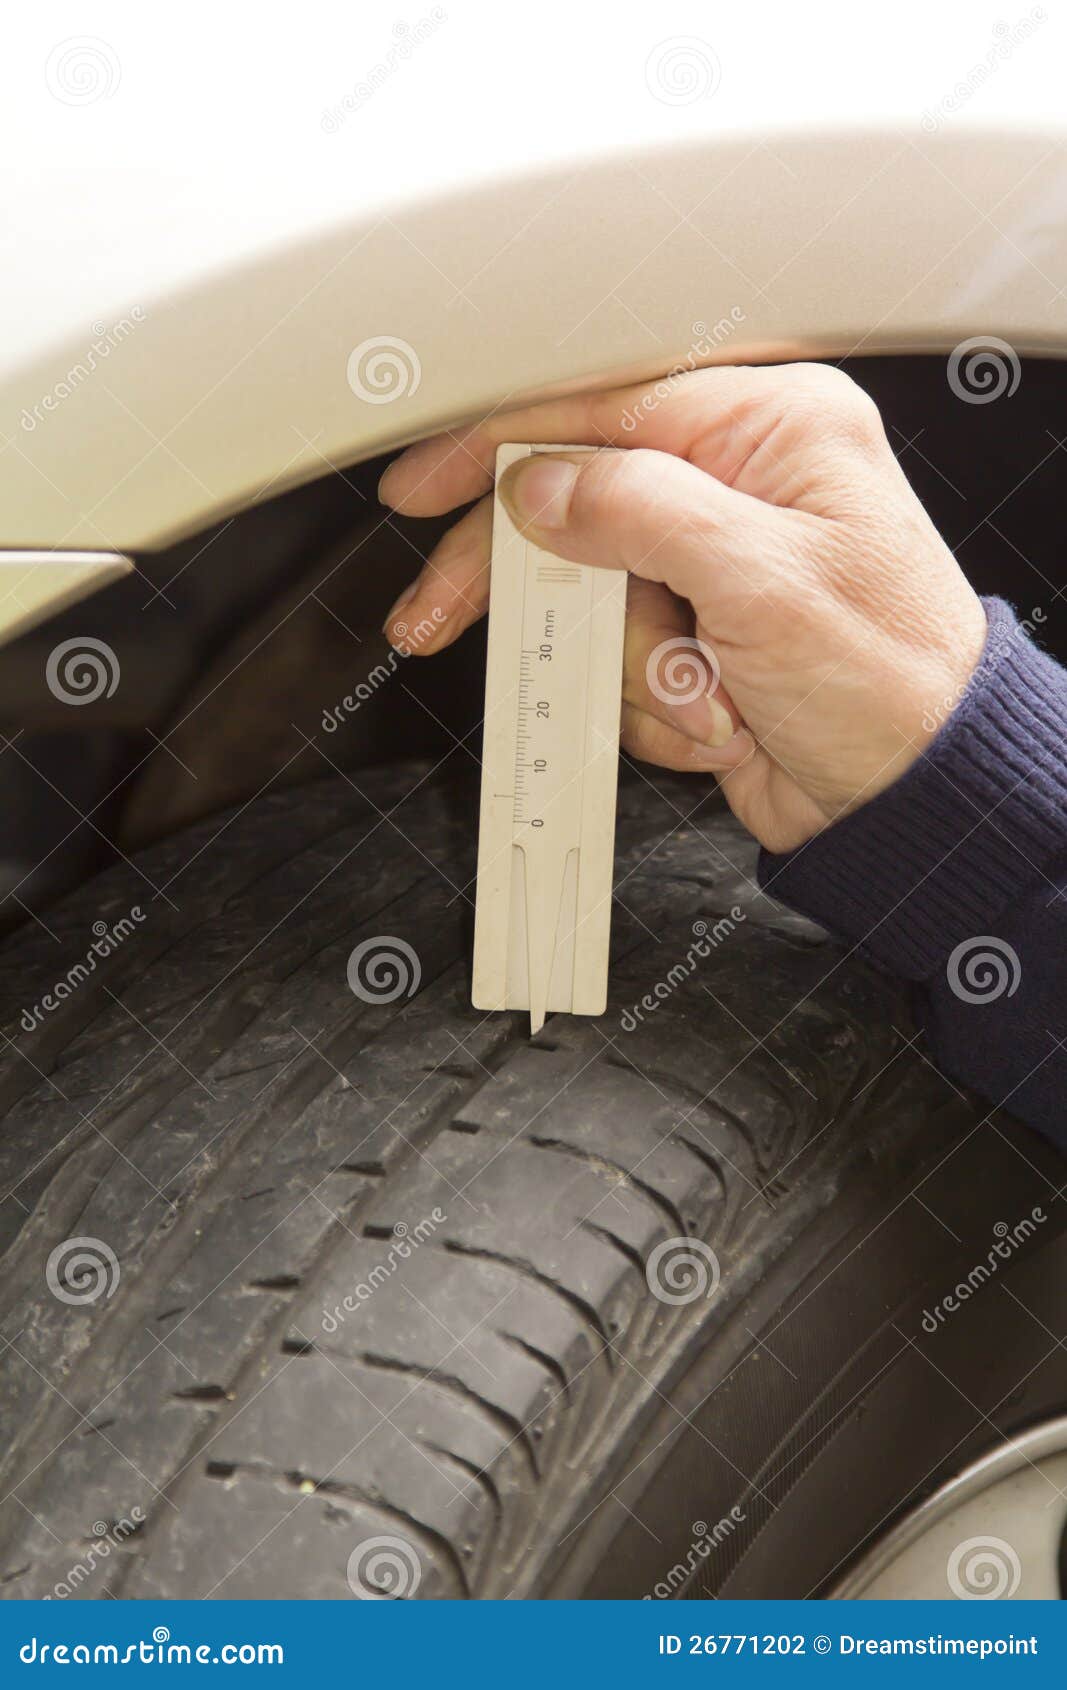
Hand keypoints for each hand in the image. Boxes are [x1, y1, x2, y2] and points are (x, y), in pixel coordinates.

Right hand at [377, 363, 986, 852]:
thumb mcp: (764, 583)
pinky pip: (615, 661)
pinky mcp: (696, 635)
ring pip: (589, 599)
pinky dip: (650, 707)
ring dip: (631, 672)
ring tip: (704, 702)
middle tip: (440, 614)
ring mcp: (713, 566)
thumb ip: (640, 512)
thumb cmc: (890, 684)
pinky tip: (714, 721)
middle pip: (577, 507)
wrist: (913, 801)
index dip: (499, 447)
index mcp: (772, 430)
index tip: (424, 487)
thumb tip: (543, 485)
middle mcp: (740, 484)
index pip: (601, 409)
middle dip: (529, 582)